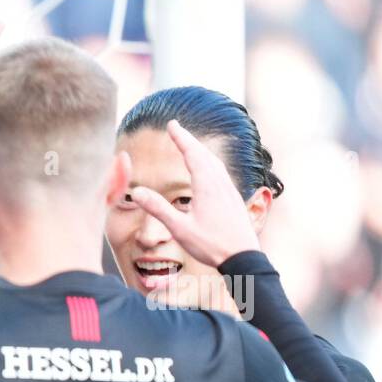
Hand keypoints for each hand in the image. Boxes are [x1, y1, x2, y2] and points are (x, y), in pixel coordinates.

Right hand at [128, 119, 260, 267]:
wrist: (243, 256)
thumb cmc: (211, 245)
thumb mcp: (180, 229)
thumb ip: (159, 209)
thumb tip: (138, 192)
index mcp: (206, 186)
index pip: (192, 154)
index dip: (181, 138)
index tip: (172, 124)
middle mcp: (219, 183)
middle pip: (204, 154)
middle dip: (189, 140)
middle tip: (177, 129)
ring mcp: (229, 190)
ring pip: (214, 162)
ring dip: (200, 150)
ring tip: (190, 145)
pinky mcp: (233, 198)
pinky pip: (220, 172)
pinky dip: (209, 162)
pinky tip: (208, 170)